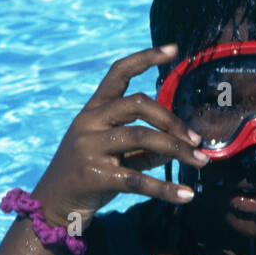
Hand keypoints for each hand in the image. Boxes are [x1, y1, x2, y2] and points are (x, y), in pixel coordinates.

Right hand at [31, 46, 209, 229]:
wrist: (54, 205)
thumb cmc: (91, 174)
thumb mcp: (117, 153)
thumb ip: (147, 146)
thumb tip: (185, 144)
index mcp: (93, 109)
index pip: (118, 73)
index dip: (145, 57)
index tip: (174, 49)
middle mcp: (89, 122)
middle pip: (137, 104)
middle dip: (172, 120)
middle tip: (197, 140)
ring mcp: (89, 147)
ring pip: (142, 138)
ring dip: (178, 150)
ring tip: (202, 162)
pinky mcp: (94, 176)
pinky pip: (138, 179)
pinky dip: (166, 189)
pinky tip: (187, 195)